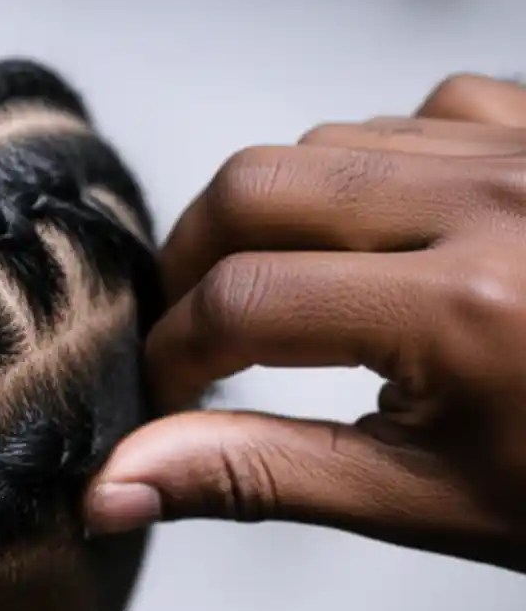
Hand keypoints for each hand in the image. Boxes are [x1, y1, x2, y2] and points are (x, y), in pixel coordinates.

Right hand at [85, 74, 525, 572]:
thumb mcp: (427, 500)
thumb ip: (259, 477)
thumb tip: (122, 484)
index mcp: (465, 313)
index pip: (241, 303)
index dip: (173, 353)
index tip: (171, 389)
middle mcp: (496, 206)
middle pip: (255, 185)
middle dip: (193, 259)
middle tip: (197, 327)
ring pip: (323, 139)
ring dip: (273, 214)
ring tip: (288, 289)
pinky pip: (417, 109)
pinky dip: (369, 165)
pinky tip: (385, 230)